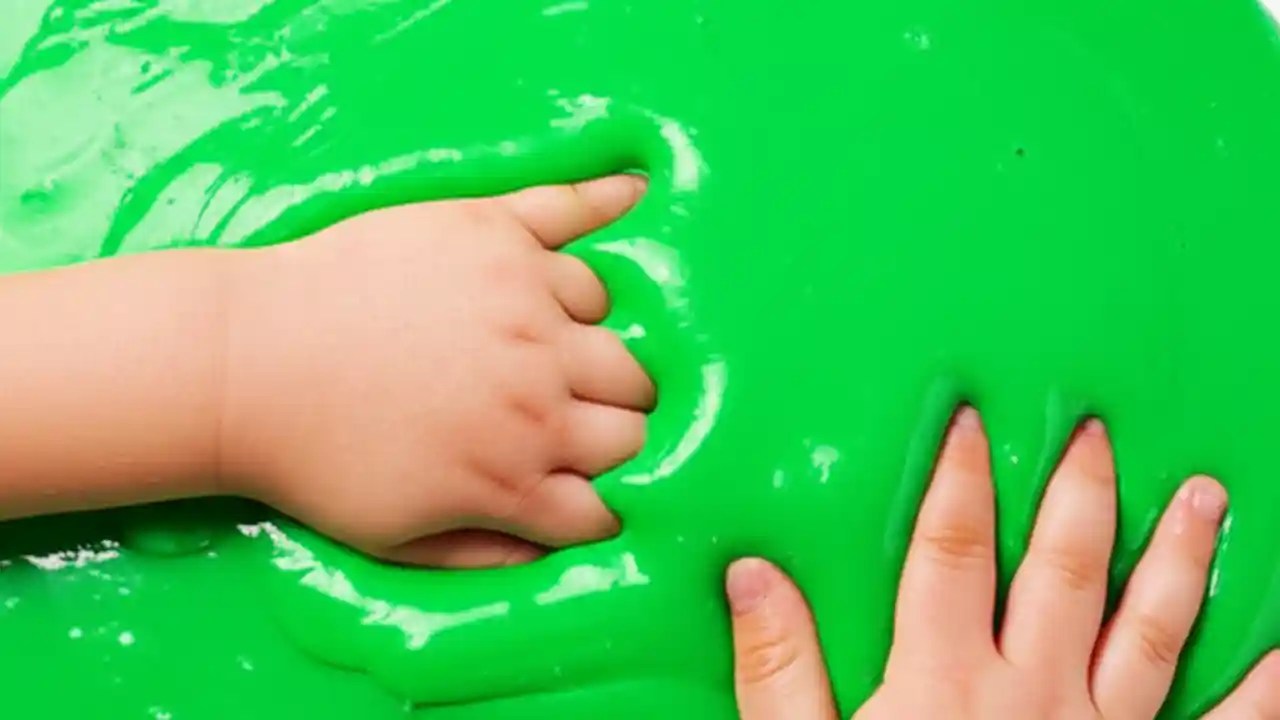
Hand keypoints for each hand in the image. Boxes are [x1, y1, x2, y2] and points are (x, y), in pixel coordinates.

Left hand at [218, 175, 653, 565]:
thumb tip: (555, 555)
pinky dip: (611, 208)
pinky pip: (574, 217)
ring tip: (562, 347)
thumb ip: (486, 554)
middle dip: (618, 423)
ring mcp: (523, 305)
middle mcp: (538, 388)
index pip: (612, 492)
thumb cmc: (314, 459)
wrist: (245, 363)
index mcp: (515, 471)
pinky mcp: (494, 237)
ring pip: (616, 330)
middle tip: (582, 416)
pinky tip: (638, 196)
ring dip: (600, 347)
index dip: (607, 496)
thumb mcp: (397, 540)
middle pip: (633, 411)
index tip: (593, 484)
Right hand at [727, 408, 1279, 718]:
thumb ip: (778, 670)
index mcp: (945, 680)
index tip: (969, 418)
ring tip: (1206, 495)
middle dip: (1080, 494)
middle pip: (1064, 571)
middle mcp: (1033, 693)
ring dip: (1182, 558)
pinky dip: (1264, 686)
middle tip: (1095, 429)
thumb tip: (752, 573)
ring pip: (1151, 629)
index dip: (958, 481)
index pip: (952, 553)